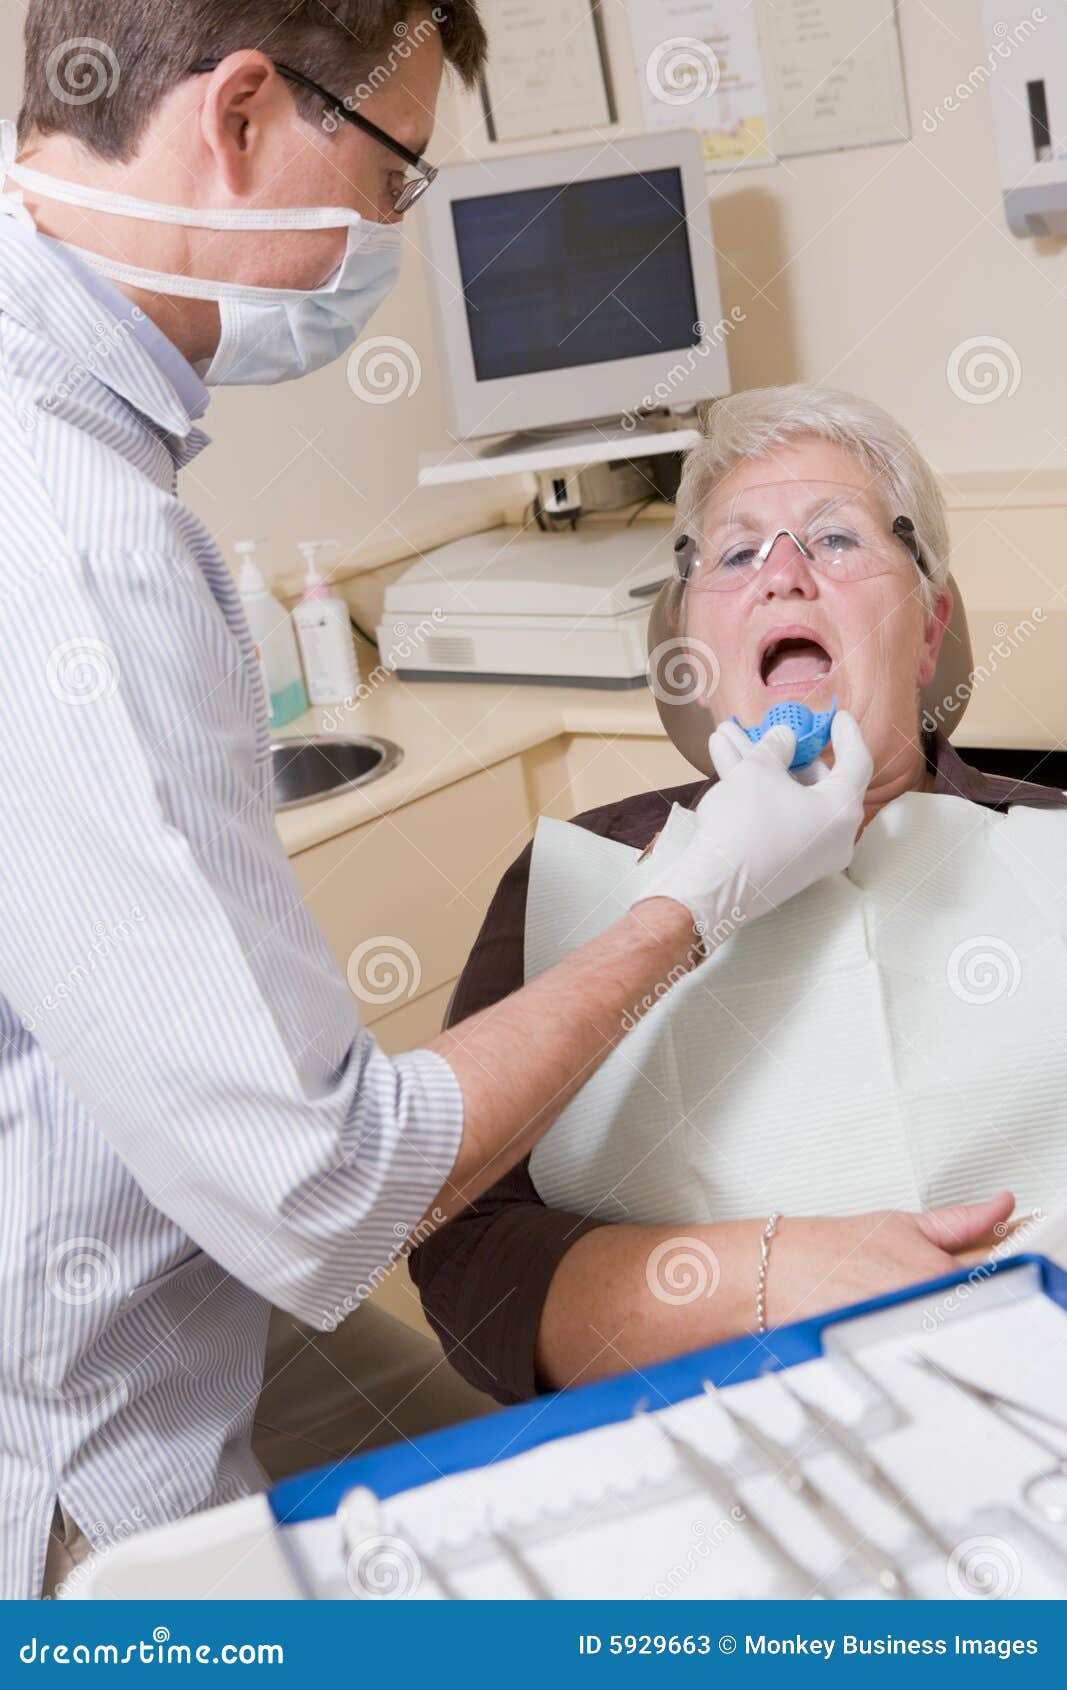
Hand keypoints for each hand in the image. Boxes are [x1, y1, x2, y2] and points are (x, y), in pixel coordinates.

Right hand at [633, 711, 872, 939]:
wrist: (713, 887)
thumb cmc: (745, 824)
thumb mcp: (758, 770)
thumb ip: (776, 747)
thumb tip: (784, 739)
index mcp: (842, 810)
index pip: (856, 762)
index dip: (846, 733)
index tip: (837, 716)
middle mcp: (834, 836)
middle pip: (816, 781)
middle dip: (785, 751)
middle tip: (768, 730)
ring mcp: (809, 854)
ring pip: (788, 798)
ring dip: (759, 767)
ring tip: (726, 736)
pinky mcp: (785, 865)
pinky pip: (778, 819)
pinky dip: (757, 794)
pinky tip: (725, 765)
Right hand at [766, 1191, 1015, 1327]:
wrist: (780, 1275)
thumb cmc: (828, 1251)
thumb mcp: (901, 1223)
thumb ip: (960, 1220)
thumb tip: (1000, 1205)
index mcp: (938, 1272)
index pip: (1001, 1258)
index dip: (1016, 1244)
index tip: (1019, 1234)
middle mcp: (932, 1307)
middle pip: (988, 1293)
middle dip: (990, 1275)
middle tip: (960, 1266)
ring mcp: (917, 1333)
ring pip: (965, 1318)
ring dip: (962, 1302)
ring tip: (920, 1289)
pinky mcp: (900, 1353)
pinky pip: (937, 1340)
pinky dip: (937, 1325)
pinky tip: (913, 1311)